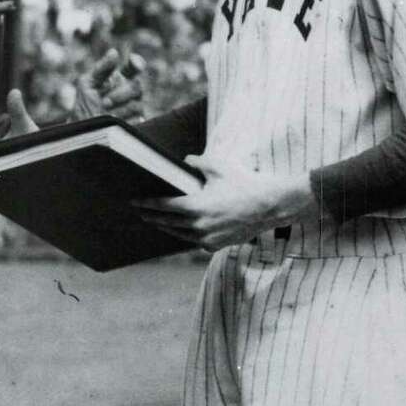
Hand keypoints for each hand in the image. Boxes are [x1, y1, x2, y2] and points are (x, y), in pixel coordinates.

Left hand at [72, 47, 145, 123]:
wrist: (83, 129)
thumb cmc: (86, 104)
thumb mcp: (87, 83)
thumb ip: (101, 69)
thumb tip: (114, 53)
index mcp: (121, 78)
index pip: (134, 67)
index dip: (137, 63)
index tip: (134, 62)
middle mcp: (131, 91)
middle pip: (136, 87)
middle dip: (120, 94)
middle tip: (105, 102)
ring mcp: (136, 107)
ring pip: (137, 105)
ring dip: (119, 109)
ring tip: (105, 114)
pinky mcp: (138, 123)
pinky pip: (137, 120)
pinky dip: (123, 121)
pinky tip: (113, 124)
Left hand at [134, 156, 316, 251]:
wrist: (271, 205)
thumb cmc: (246, 183)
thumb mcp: (220, 166)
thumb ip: (198, 162)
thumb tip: (186, 160)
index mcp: (196, 206)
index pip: (164, 206)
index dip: (147, 204)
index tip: (134, 202)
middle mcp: (199, 226)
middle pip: (168, 223)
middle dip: (153, 216)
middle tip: (141, 212)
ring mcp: (207, 238)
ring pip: (180, 234)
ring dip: (167, 227)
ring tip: (156, 222)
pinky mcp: (216, 245)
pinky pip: (195, 240)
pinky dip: (186, 234)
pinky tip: (181, 230)